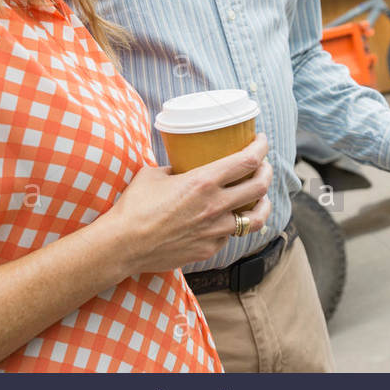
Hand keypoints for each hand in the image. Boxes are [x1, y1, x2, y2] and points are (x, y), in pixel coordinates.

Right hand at [103, 134, 274, 275]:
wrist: (122, 245)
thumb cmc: (134, 206)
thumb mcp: (155, 175)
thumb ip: (177, 169)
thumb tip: (183, 166)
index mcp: (203, 181)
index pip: (247, 159)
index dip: (262, 147)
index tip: (263, 141)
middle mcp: (215, 205)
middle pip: (259, 186)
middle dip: (267, 172)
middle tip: (263, 166)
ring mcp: (214, 230)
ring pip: (255, 218)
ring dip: (262, 204)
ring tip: (261, 199)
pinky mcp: (208, 249)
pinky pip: (230, 236)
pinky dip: (233, 226)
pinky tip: (229, 221)